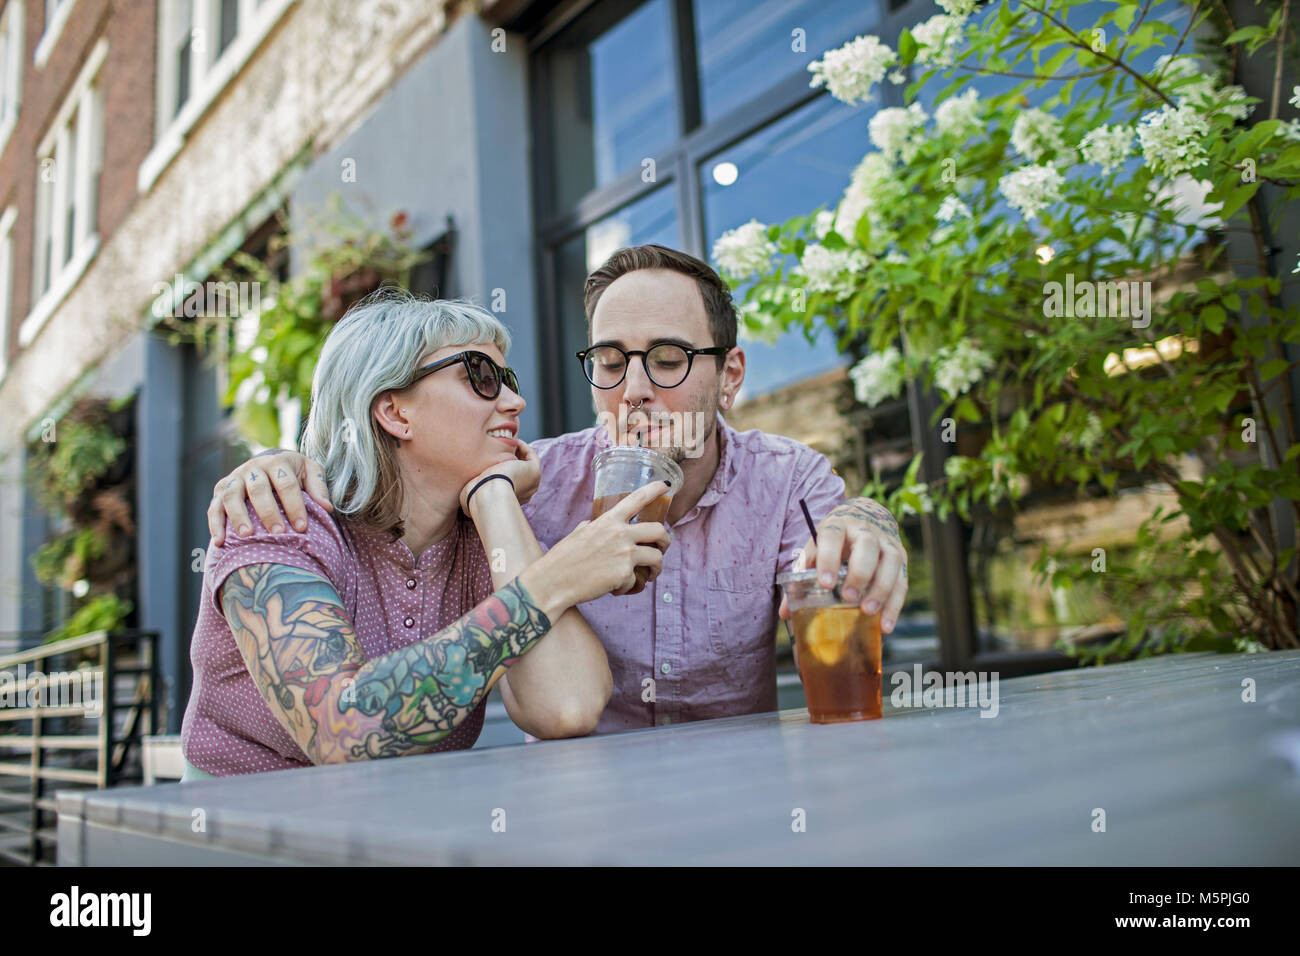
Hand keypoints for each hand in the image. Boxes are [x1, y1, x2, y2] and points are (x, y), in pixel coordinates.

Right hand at [208, 451, 331, 545]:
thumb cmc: (294, 473)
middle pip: (258, 488)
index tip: (302, 527)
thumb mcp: (310, 472)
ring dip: (238, 516)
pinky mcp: (219, 491)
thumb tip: (327, 507)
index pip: (286, 483)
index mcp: (278, 462)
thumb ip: (318, 487)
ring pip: (232, 495)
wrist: (269, 464)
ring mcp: (234, 479)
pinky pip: (213, 507)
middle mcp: (253, 468)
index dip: (294, 505)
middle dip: (268, 512)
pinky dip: (215, 524)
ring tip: (247, 536)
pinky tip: (219, 542)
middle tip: (278, 533)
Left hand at [458, 440, 541, 512]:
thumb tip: (464, 497)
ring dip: (518, 452)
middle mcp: (525, 493)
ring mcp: (531, 483)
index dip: (502, 467)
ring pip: (526, 464)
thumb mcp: (473, 494)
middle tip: (500, 448)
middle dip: (511, 459)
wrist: (488, 494)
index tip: (492, 457)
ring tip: (506, 442)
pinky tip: (513, 441)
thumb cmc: (477, 497)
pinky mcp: (534, 472)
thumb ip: (473, 492)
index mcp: (511, 499)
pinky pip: (532, 456)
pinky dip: (523, 447)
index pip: (510, 481)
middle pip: (520, 472)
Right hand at [525, 481, 671, 609]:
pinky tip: (616, 589)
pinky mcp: (624, 575)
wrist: (553, 582)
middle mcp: (620, 534)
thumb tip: (596, 525)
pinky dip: (628, 587)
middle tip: (662, 547)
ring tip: (649, 575)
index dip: (655, 489)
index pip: (637, 498)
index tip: (666, 486)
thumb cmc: (562, 559)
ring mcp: (624, 554)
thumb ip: (594, 526)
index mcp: (608, 521)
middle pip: (659, 531)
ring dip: (656, 568)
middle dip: (666, 540)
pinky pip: (636, 581)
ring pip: (656, 558)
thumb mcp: (578, 533)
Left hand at [779, 498, 908, 634]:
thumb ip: (802, 574)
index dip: (829, 558)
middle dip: (860, 572)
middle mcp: (865, 529)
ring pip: (891, 561)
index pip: (832, 537)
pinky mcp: (901, 555)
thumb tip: (785, 611)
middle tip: (849, 596)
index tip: (826, 583)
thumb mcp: (816, 547)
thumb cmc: (835, 539)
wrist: (867, 514)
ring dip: (881, 588)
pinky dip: (895, 604)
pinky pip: (902, 580)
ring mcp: (886, 541)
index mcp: (837, 525)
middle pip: (867, 546)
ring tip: (868, 611)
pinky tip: (885, 625)